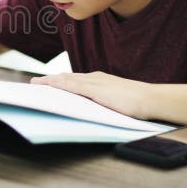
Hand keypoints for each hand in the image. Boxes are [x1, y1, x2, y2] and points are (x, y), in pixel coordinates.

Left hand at [31, 71, 151, 119]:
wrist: (151, 99)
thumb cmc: (139, 103)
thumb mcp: (118, 101)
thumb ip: (105, 102)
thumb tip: (97, 109)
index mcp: (101, 80)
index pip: (76, 79)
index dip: (61, 81)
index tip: (49, 82)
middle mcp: (95, 78)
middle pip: (67, 77)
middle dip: (51, 80)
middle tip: (35, 82)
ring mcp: (94, 82)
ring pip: (66, 80)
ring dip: (50, 81)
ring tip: (36, 84)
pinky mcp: (95, 89)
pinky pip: (71, 86)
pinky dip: (58, 85)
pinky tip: (49, 87)